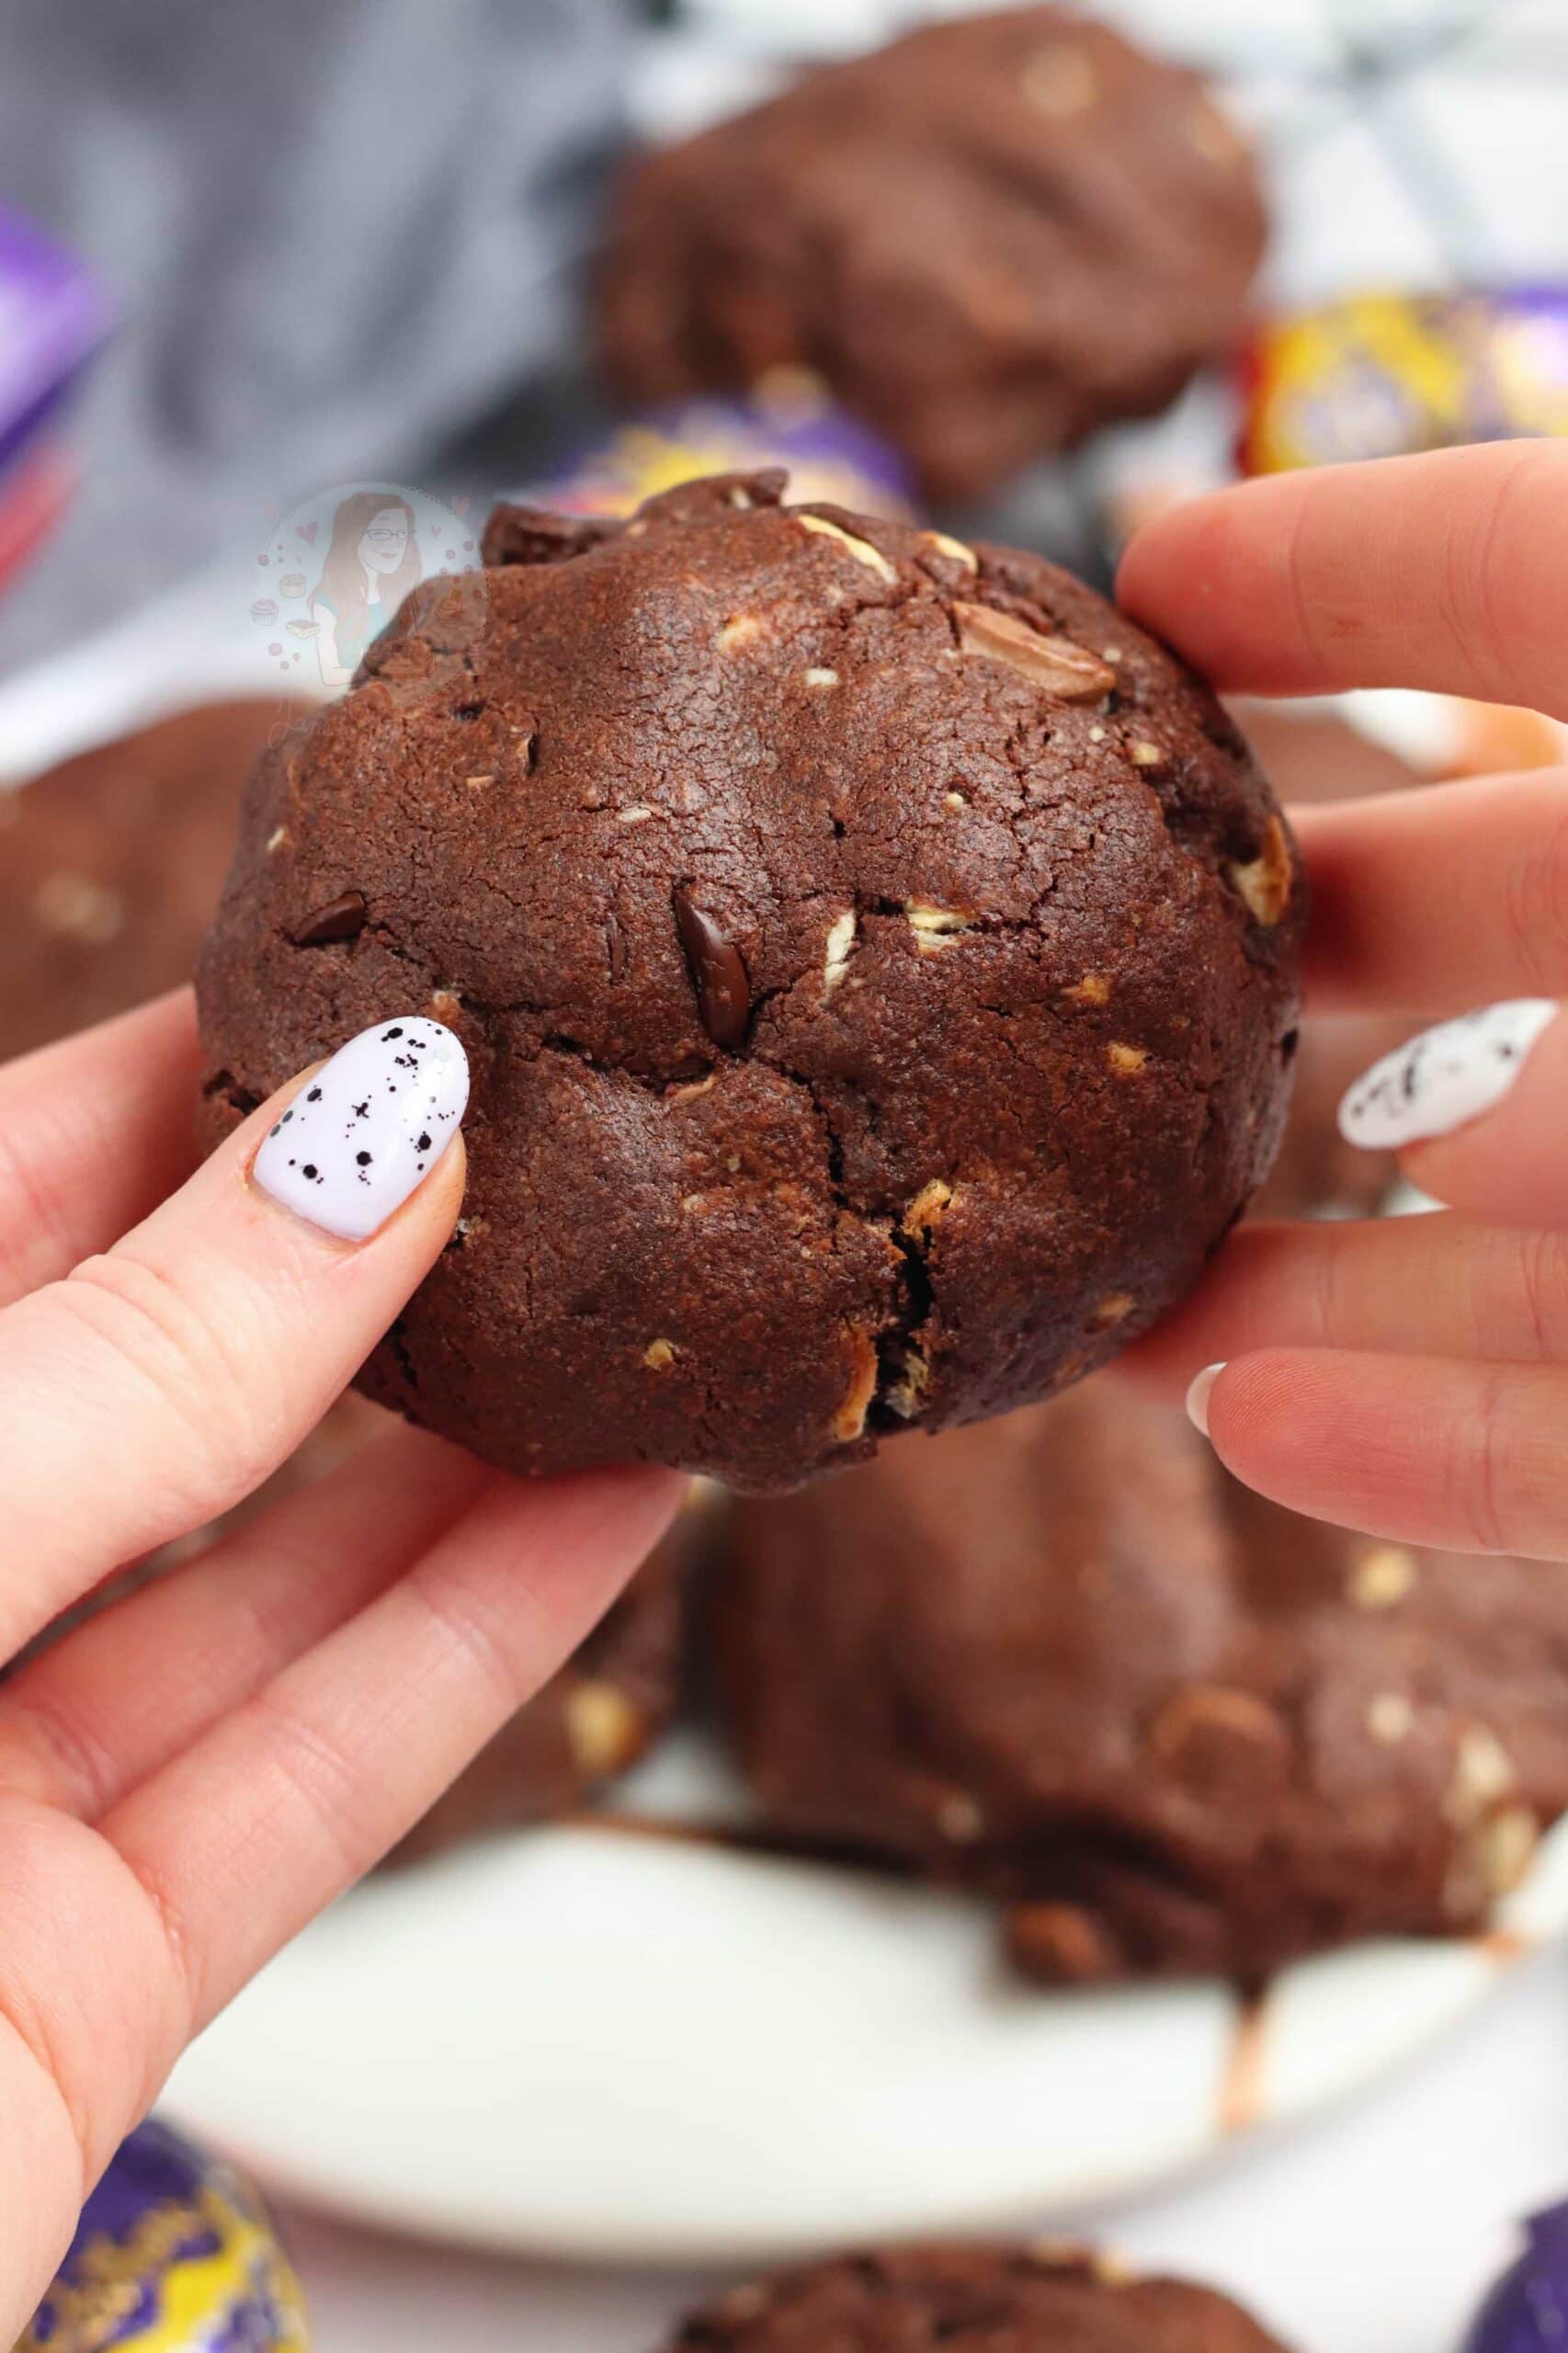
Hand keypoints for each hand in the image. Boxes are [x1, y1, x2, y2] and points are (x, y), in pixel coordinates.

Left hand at [0, 993, 678, 2335]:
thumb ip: (130, 1375)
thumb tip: (365, 1144)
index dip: (177, 1083)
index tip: (371, 982)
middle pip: (144, 1389)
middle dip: (353, 1262)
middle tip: (548, 1131)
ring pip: (256, 1581)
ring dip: (463, 1451)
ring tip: (638, 1302)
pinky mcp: (86, 1984)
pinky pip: (310, 1768)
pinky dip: (473, 1639)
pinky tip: (616, 1505)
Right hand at [1116, 439, 1567, 1560]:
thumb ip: (1566, 789)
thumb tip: (1408, 1043)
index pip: (1548, 590)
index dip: (1353, 565)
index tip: (1144, 577)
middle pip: (1504, 926)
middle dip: (1278, 949)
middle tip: (1063, 961)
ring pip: (1529, 1244)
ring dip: (1303, 1265)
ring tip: (1097, 1287)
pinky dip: (1444, 1452)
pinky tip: (1261, 1423)